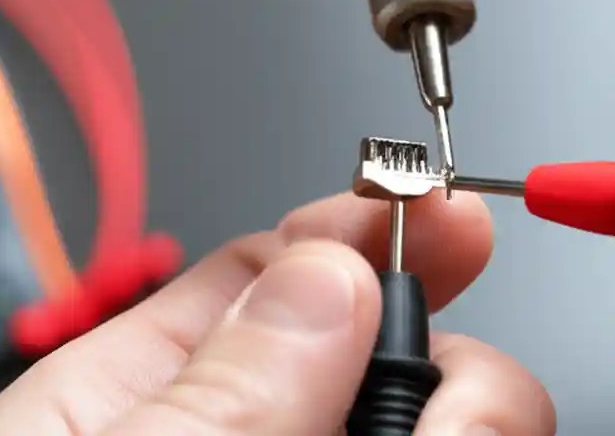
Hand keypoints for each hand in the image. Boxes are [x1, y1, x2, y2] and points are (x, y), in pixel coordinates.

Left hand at [0, 191, 554, 434]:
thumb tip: (334, 272)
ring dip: (476, 415)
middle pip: (386, 342)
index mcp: (138, 403)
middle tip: (441, 398)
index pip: (271, 271)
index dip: (364, 221)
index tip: (439, 200)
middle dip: (438, 340)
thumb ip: (216, 385)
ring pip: (448, 415)